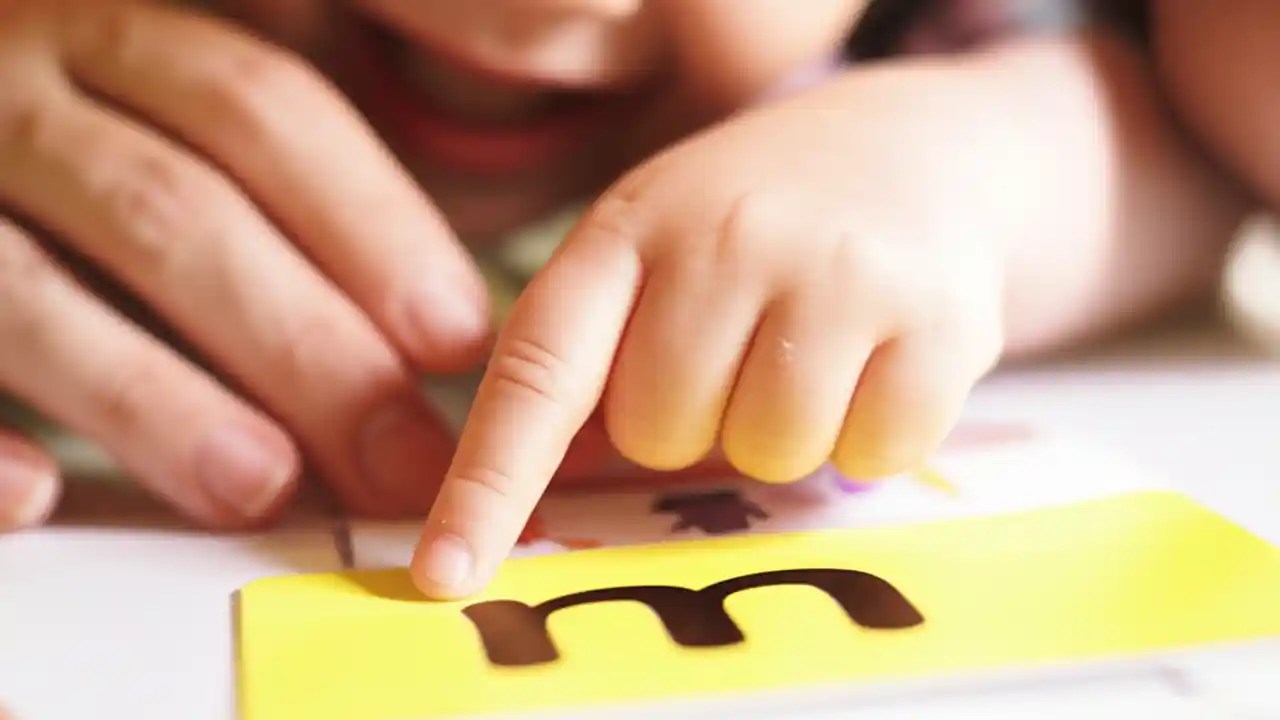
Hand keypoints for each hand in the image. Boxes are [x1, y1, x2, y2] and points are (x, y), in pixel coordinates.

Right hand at [0, 1, 489, 530]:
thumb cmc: (66, 130)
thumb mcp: (155, 108)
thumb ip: (272, 189)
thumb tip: (432, 343)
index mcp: (109, 37)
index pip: (263, 113)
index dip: (372, 225)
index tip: (457, 337)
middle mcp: (9, 92)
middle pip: (171, 213)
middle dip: (300, 344)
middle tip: (399, 457)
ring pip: (25, 290)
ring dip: (150, 399)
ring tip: (259, 485)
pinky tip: (38, 498)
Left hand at [412, 68, 1005, 596]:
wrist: (915, 149)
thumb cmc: (758, 223)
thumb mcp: (657, 248)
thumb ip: (598, 354)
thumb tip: (553, 486)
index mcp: (629, 229)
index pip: (540, 372)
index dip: (489, 483)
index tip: (446, 573)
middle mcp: (725, 235)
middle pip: (661, 436)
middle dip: (696, 420)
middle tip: (743, 348)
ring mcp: (835, 269)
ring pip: (767, 454)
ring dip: (785, 432)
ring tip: (814, 350)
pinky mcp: (937, 315)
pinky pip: (871, 456)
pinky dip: (870, 436)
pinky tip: (879, 358)